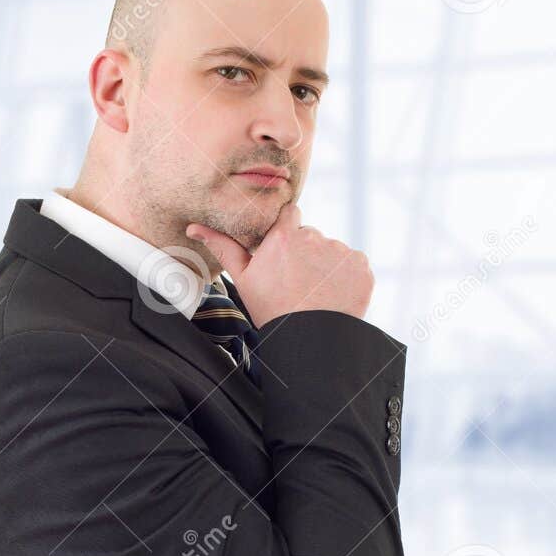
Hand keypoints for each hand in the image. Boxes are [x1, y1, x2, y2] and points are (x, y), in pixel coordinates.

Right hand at [185, 203, 374, 324]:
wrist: (310, 342)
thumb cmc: (272, 310)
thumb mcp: (244, 279)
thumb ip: (224, 247)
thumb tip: (194, 227)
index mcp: (284, 237)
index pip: (290, 213)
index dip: (288, 230)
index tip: (286, 248)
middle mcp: (315, 238)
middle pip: (311, 235)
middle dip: (306, 251)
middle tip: (298, 280)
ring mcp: (341, 252)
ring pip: (332, 250)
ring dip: (326, 264)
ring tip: (316, 291)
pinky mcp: (361, 266)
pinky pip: (352, 262)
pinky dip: (346, 275)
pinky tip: (334, 294)